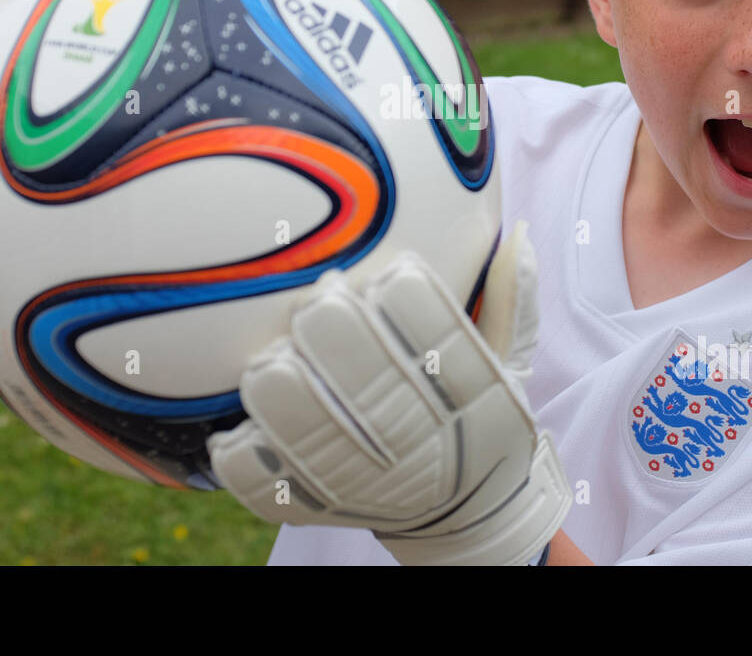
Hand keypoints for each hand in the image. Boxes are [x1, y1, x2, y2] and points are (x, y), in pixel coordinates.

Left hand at [207, 222, 572, 564]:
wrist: (468, 519)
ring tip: (265, 365)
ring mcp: (376, 488)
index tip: (390, 272)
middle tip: (315, 303)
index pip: (450, 353)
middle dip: (342, 347)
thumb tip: (520, 233)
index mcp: (478, 405)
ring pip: (326, 447)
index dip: (416, 314)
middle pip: (380, 395)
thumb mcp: (512, 362)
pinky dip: (252, 468)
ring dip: (290, 405)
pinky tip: (230, 433)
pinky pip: (283, 494)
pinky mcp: (329, 512)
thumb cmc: (481, 418)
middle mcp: (430, 450)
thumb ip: (511, 299)